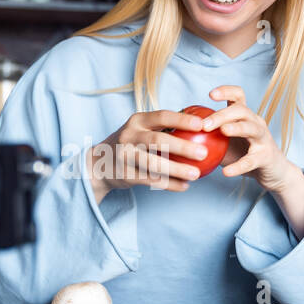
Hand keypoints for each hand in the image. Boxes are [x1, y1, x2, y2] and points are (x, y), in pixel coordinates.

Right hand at [86, 108, 210, 201]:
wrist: (100, 163)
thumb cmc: (131, 143)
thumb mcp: (141, 129)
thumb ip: (163, 127)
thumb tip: (202, 126)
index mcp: (137, 120)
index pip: (162, 116)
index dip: (182, 120)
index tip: (202, 125)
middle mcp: (129, 136)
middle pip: (158, 141)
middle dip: (183, 147)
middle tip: (203, 153)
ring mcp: (125, 156)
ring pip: (154, 164)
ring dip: (177, 170)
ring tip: (196, 174)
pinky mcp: (125, 174)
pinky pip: (151, 181)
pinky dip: (170, 184)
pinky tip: (184, 186)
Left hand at [204, 86, 298, 193]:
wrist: (273, 172)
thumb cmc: (245, 154)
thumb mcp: (226, 143)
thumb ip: (208, 137)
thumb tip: (178, 136)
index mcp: (245, 117)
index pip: (238, 96)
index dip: (226, 91)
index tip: (210, 94)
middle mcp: (256, 123)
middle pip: (242, 110)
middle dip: (223, 114)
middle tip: (205, 124)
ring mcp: (263, 139)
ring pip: (252, 128)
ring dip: (236, 128)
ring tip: (223, 131)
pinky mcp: (266, 157)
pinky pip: (252, 160)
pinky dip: (239, 166)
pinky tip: (226, 172)